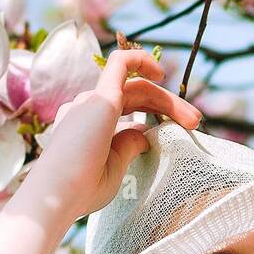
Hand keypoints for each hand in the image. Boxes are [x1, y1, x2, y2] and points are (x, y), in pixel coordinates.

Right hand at [33, 48, 202, 219]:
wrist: (59, 193)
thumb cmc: (81, 190)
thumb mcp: (114, 169)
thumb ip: (129, 148)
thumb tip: (144, 134)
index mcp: (86, 127)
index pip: (125, 112)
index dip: (154, 118)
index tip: (178, 131)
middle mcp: (86, 109)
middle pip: (135, 97)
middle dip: (167, 107)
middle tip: (195, 122)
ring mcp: (91, 101)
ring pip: (137, 88)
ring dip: (167, 99)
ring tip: (193, 119)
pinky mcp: (101, 97)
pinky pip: (121, 63)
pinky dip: (141, 59)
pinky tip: (161, 74)